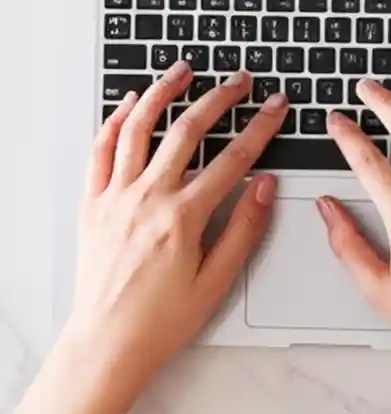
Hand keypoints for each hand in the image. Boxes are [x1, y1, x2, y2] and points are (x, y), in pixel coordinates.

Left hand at [1, 61, 286, 413]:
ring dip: (163, 93)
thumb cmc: (161, 320)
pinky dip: (115, 122)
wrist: (106, 343)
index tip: (276, 106)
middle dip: (220, 98)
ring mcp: (115, 197)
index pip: (233, 158)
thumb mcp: (218, 279)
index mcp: (183, 217)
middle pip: (188, 131)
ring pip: (139, 128)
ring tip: (182, 70)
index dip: (261, 127)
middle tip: (240, 80)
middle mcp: (147, 199)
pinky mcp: (92, 204)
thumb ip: (245, 227)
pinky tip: (129, 105)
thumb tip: (264, 185)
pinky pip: (101, 150)